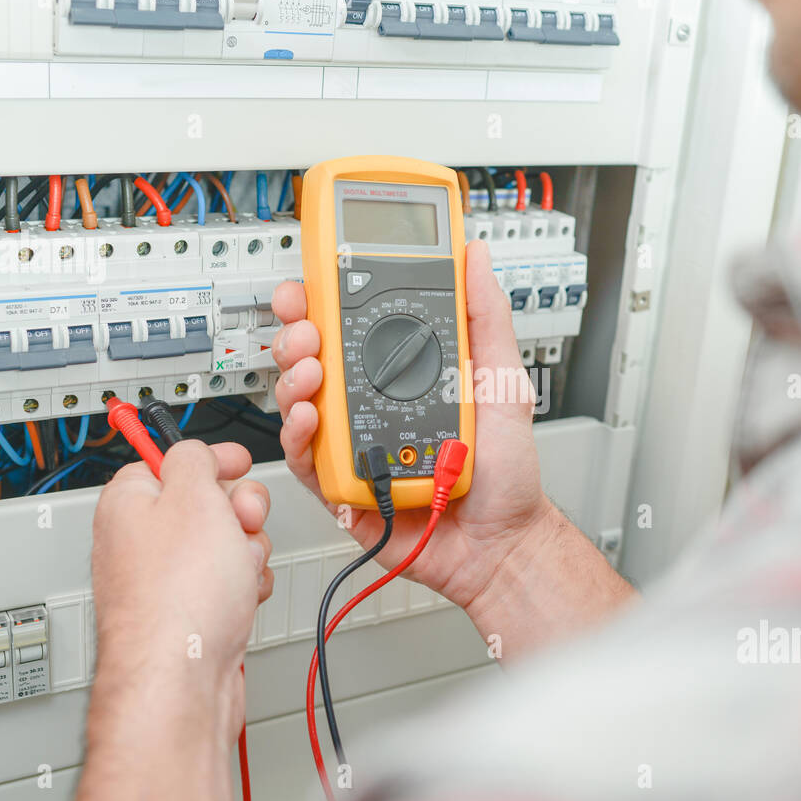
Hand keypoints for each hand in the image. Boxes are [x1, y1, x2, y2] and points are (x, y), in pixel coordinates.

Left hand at [78, 440, 272, 800]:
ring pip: (223, 545)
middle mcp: (139, 542)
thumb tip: (195, 453)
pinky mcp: (188, 613)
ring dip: (247, 551)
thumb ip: (195, 459)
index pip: (166, 460)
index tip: (234, 460)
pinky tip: (242, 597)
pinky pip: (227, 583)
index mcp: (128, 504)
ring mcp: (164, 581)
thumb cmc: (178, 596)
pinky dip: (244, 586)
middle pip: (203, 504)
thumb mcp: (195, 496)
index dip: (208, 459)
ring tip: (240, 570)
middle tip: (242, 521)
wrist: (183, 676)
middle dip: (237, 510)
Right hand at [271, 240, 635, 654]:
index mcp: (405, 372)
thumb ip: (486, 317)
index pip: (353, 324)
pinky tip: (312, 417)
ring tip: (311, 369)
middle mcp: (372, 403)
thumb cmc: (506, 470)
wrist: (501, 542)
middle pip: (314, 356)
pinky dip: (299, 434)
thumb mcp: (504, 380)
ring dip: (294, 377)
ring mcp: (354, 443)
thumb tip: (475, 259)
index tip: (313, 278)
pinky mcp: (342, 486)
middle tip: (305, 325)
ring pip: (299, 401)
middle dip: (297, 331)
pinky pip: (304, 457)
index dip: (324, 298)